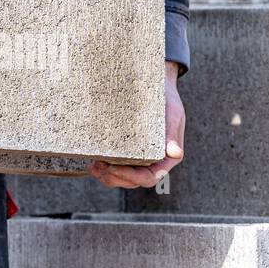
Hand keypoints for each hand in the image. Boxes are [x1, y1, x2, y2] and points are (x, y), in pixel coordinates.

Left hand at [89, 61, 185, 188]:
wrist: (158, 86)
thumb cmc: (167, 101)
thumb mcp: (172, 115)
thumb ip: (172, 135)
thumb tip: (175, 153)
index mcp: (165, 158)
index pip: (149, 177)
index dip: (131, 177)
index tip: (114, 169)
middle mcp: (152, 162)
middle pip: (133, 181)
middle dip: (115, 178)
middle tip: (99, 167)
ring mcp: (138, 158)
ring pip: (122, 177)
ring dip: (107, 176)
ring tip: (94, 166)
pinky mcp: (127, 151)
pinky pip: (115, 166)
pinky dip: (104, 168)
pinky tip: (93, 162)